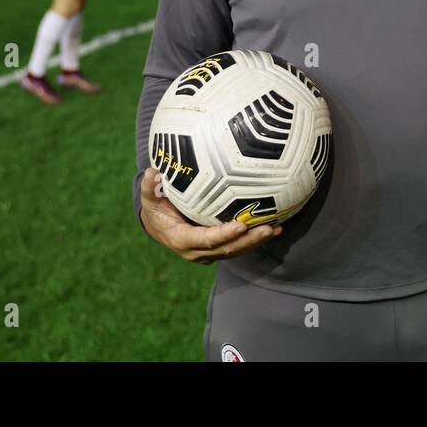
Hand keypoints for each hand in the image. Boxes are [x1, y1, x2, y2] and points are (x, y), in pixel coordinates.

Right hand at [139, 167, 279, 263]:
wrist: (157, 227)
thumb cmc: (155, 209)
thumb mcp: (150, 200)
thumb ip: (150, 188)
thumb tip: (152, 173)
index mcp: (182, 240)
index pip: (207, 239)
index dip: (225, 234)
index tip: (242, 224)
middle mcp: (197, 252)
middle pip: (227, 249)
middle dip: (248, 240)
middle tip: (268, 228)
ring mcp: (208, 253)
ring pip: (235, 250)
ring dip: (256, 241)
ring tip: (276, 229)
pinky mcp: (217, 249)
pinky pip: (237, 246)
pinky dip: (254, 239)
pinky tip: (273, 228)